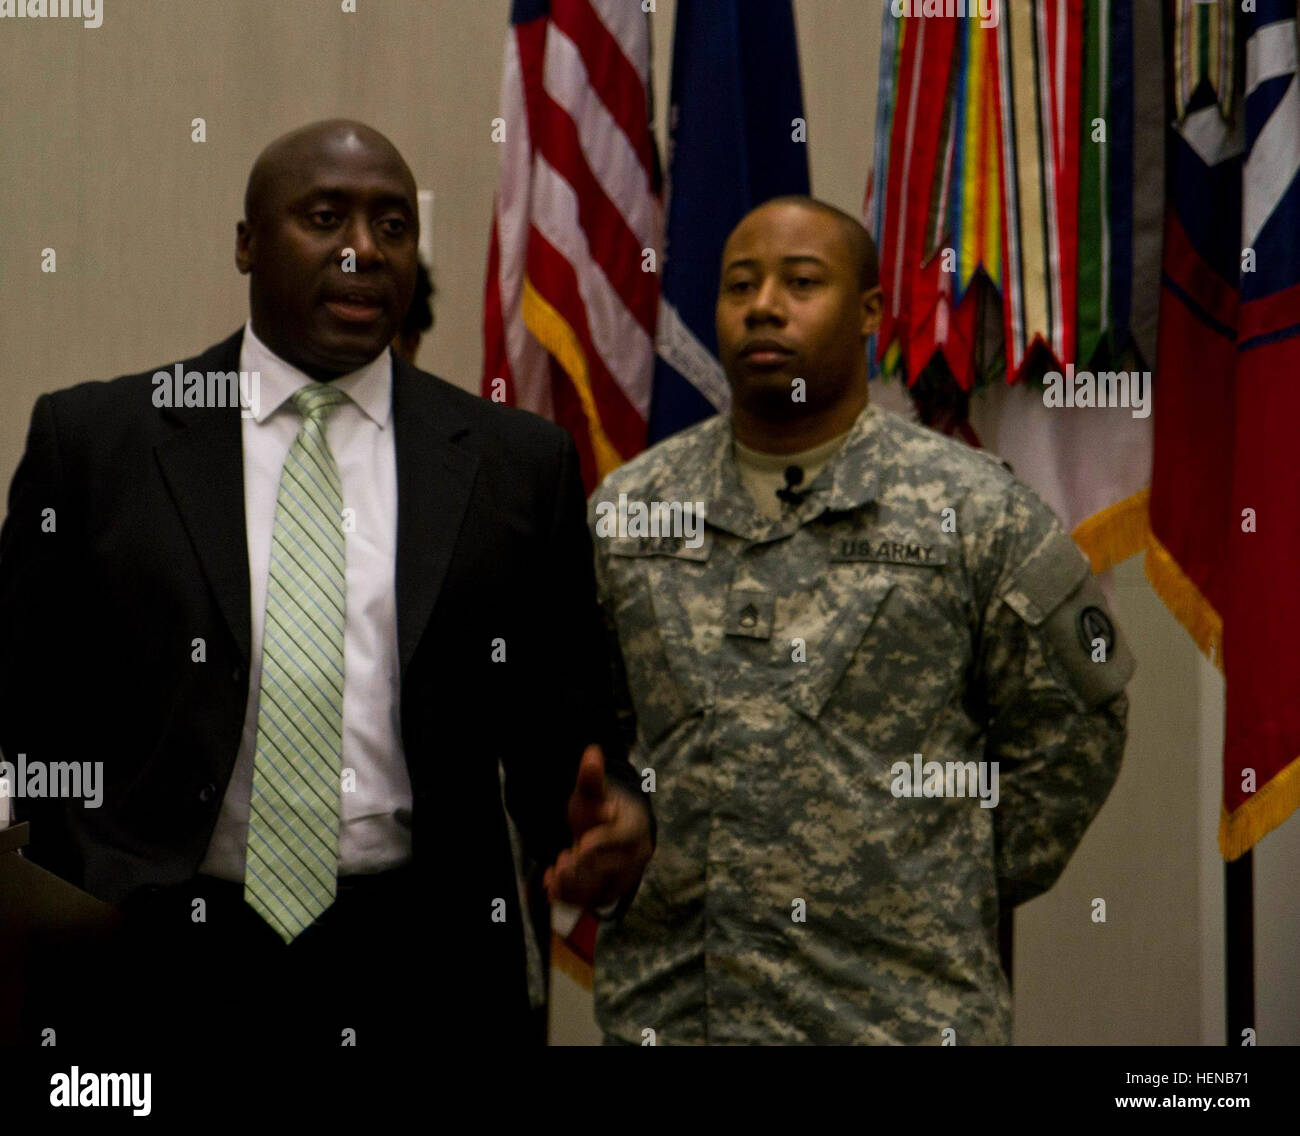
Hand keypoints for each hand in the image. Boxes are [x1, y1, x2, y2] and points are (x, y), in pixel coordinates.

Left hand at [543, 744, 651, 909]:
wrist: (608, 833)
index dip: (603, 842)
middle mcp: (635, 855)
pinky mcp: (612, 893)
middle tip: (560, 861)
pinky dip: (572, 898)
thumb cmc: (601, 810)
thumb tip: (591, 752)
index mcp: (635, 827)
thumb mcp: (592, 794)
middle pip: (609, 866)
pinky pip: (593, 900)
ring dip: (575, 886)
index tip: (581, 845)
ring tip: (552, 878)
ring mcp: (626, 876)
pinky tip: (552, 889)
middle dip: (582, 866)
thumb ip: (591, 778)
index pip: (622, 837)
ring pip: (601, 887)